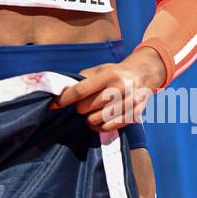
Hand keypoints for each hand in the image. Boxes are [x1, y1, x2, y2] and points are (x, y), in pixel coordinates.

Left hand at [51, 47, 166, 131]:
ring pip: (95, 120)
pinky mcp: (132, 116)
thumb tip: (62, 91)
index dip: (65, 99)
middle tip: (82, 105)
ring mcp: (127, 104)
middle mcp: (119, 90)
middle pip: (86, 107)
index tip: (54, 104)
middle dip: (79, 108)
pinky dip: (99, 126)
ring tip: (91, 112)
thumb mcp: (99, 69)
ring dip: (88, 118)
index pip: (81, 90)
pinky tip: (99, 119)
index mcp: (108, 76)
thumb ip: (82, 79)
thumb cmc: (115, 73)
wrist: (142, 75)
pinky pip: (107, 128)